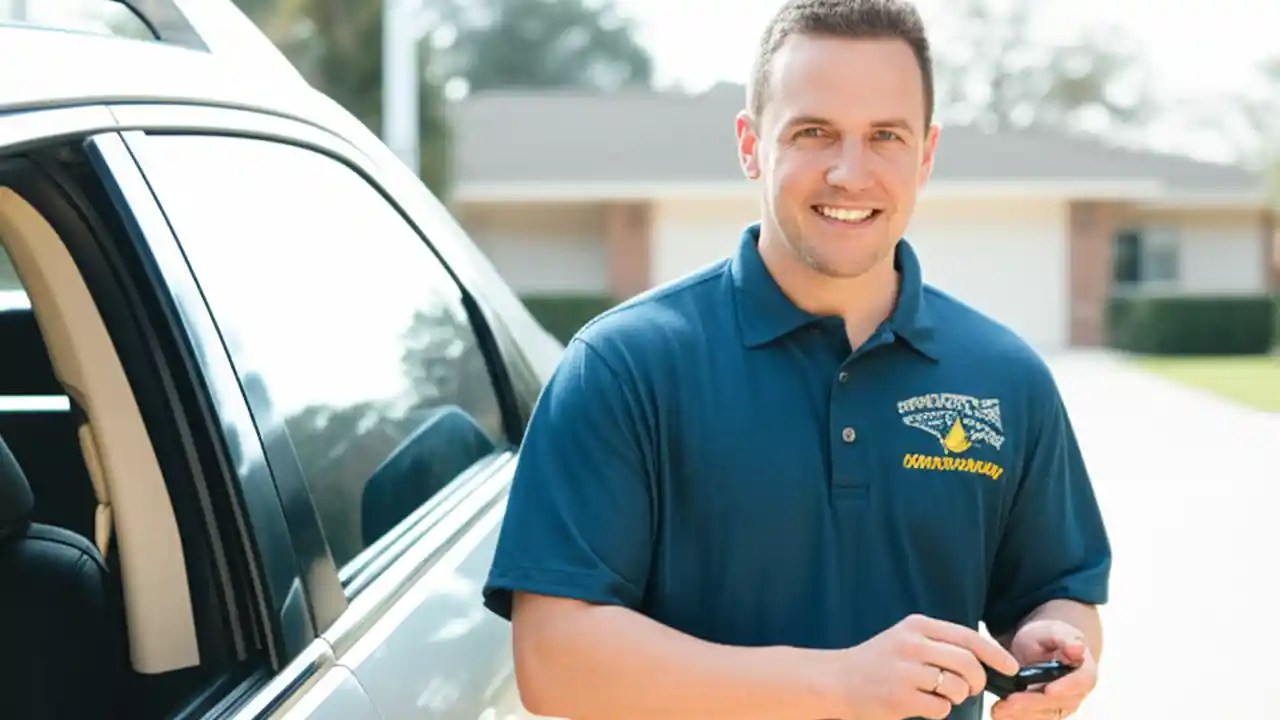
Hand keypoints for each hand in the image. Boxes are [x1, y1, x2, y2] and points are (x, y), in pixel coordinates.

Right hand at [824, 614, 1019, 719]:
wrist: (836, 681)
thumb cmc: (876, 662)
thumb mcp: (905, 639)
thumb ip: (939, 643)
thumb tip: (983, 660)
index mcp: (916, 626)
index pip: (968, 637)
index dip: (995, 654)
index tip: (1010, 667)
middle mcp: (912, 645)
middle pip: (968, 664)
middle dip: (978, 681)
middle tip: (972, 689)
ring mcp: (905, 672)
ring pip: (958, 688)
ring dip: (956, 697)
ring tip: (938, 696)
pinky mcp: (900, 698)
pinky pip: (941, 709)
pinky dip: (938, 710)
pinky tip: (921, 705)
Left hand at [990, 620, 1096, 719]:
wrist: (1038, 647)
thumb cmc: (1048, 638)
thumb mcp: (1053, 631)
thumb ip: (1064, 638)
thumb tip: (1077, 647)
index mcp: (1084, 671)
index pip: (1081, 683)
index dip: (1066, 688)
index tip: (1049, 690)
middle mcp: (1076, 693)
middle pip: (1059, 703)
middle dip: (1034, 704)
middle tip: (1012, 701)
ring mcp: (1061, 705)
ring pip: (1045, 715)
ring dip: (1022, 714)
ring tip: (1000, 709)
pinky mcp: (1044, 712)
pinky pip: (1033, 718)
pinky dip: (1016, 718)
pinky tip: (1000, 714)